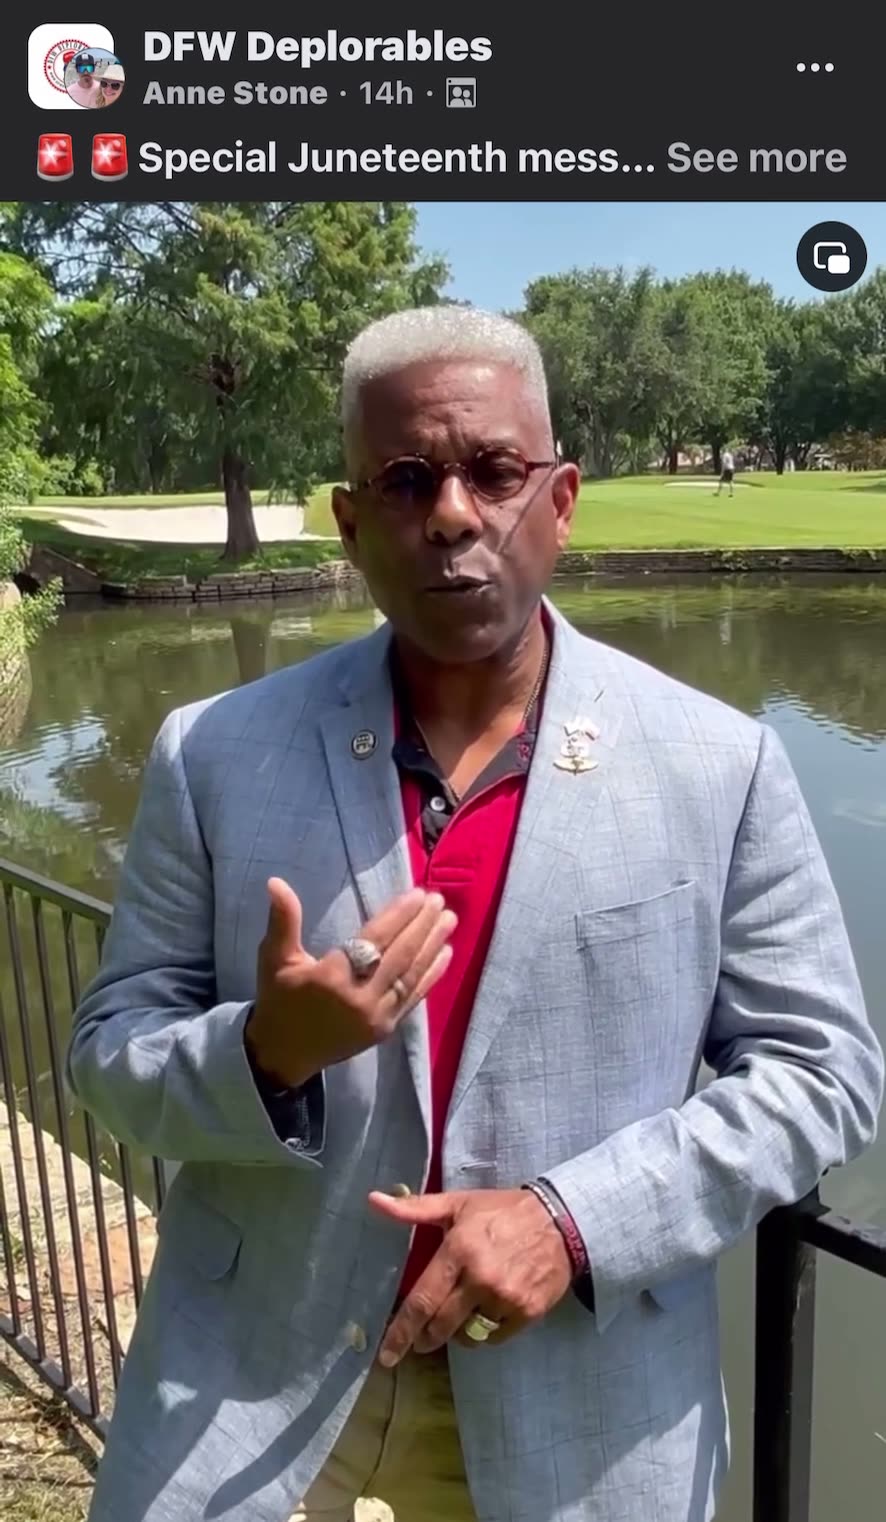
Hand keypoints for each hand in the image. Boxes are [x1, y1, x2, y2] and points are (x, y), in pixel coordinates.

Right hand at [245, 880, 455, 1087]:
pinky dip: (431, 975)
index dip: (398, 916)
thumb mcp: (274, 959)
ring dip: (432, 946)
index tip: (418, 894)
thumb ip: (282, 920)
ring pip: (411, 975)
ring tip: (449, 919)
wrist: (282, 1056)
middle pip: (399, 955)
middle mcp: (359, 997)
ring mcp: (376, 1016)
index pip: (374, 939)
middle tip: (439, 900)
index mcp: (331, 977)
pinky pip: (413, 998)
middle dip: (422, 926)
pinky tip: (445, 954)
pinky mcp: (385, 1029)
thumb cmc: (278, 1000)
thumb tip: (276, 882)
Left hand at [370, 1188, 572, 1365]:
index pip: (422, 1301)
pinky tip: (485, 1315)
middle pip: (440, 1326)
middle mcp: (480, 1279)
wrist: (560, 1221)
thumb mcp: (458, 1204)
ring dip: (456, 1332)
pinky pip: (494, 1338)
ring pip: (467, 1335)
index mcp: (459, 1251)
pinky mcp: (527, 1313)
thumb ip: (415, 1208)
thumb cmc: (502, 1212)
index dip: (401, 1332)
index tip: (386, 1355)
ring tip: (457, 1317)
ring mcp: (505, 1299)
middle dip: (424, 1339)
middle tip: (419, 1341)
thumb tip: (374, 1201)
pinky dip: (484, 1332)